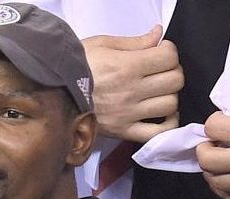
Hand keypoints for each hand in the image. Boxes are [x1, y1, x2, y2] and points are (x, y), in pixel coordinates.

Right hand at [81, 27, 181, 141]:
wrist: (53, 90)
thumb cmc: (77, 64)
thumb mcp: (103, 44)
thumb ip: (135, 41)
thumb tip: (158, 34)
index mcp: (127, 66)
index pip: (169, 57)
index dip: (169, 51)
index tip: (160, 52)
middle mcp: (131, 90)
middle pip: (175, 81)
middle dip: (172, 72)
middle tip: (160, 71)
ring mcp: (128, 113)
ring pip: (170, 105)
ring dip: (169, 97)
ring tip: (158, 93)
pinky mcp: (123, 131)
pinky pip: (157, 133)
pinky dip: (166, 124)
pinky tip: (161, 115)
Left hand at [198, 91, 229, 198]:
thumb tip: (226, 110)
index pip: (213, 129)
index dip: (213, 122)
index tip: (221, 122)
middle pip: (208, 160)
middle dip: (204, 148)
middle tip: (213, 143)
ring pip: (217, 183)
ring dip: (211, 170)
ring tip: (218, 159)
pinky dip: (223, 188)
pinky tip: (227, 177)